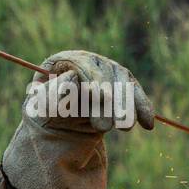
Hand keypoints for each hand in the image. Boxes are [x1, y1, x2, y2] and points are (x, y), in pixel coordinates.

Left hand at [28, 50, 153, 133]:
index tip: (99, 97)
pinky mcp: (123, 84)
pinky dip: (143, 108)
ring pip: (123, 83)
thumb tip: (68, 84)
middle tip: (106, 125)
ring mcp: (109, 71)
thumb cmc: (47, 109)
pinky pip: (136, 93)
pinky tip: (148, 125)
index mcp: (66, 60)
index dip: (92, 80)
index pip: (82, 65)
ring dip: (126, 106)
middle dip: (109, 100)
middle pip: (105, 75)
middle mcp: (91, 61)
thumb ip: (49, 95)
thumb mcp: (40, 104)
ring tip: (125, 128)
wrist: (60, 117)